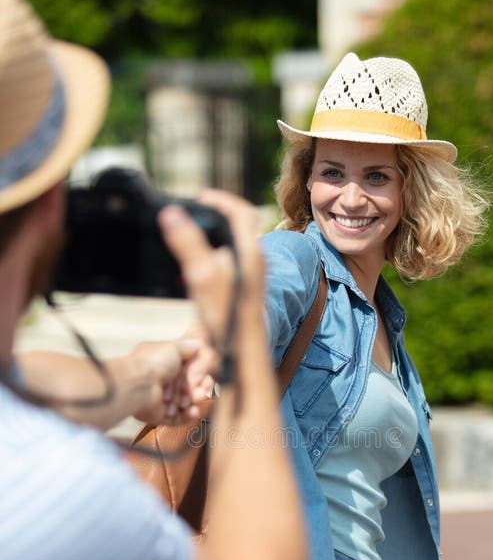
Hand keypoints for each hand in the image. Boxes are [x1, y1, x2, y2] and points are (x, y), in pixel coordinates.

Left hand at [131, 336, 216, 424]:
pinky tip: (194, 411)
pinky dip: (187, 416)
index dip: (196, 376)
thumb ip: (186, 347)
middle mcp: (159, 383)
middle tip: (204, 390)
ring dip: (194, 402)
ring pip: (183, 405)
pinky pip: (177, 419)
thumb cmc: (153, 363)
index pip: (183, 372)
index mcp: (161, 366)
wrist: (139, 384)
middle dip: (197, 390)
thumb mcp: (173, 348)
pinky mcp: (158, 415)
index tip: (205, 377)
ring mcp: (158, 400)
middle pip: (185, 389)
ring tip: (200, 399)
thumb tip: (196, 344)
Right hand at [157, 190, 264, 355]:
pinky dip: (206, 266)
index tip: (200, 198)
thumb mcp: (203, 278)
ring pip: (228, 251)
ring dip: (206, 245)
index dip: (221, 199)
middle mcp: (253, 265)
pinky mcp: (241, 296)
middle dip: (210, 222)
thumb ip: (188, 244)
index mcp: (249, 254)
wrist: (243, 360)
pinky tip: (188, 277)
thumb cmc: (229, 322)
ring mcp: (249, 281)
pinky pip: (223, 271)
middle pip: (235, 231)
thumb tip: (172, 213)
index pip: (241, 212)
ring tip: (183, 248)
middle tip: (186, 221)